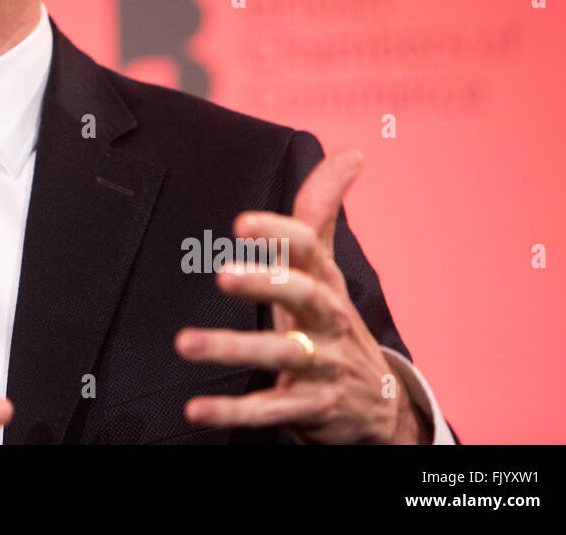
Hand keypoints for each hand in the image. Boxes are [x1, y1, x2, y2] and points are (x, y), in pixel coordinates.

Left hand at [174, 148, 426, 443]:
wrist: (379, 404)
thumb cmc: (332, 322)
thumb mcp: (327, 269)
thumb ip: (321, 213)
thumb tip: (351, 154)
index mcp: (325, 282)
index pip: (309, 250)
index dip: (278, 234)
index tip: (242, 223)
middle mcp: (327, 320)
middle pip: (303, 297)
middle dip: (265, 284)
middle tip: (222, 274)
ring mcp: (322, 365)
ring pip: (281, 353)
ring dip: (232, 348)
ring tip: (186, 342)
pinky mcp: (310, 407)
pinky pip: (270, 410)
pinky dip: (233, 411)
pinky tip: (195, 407)